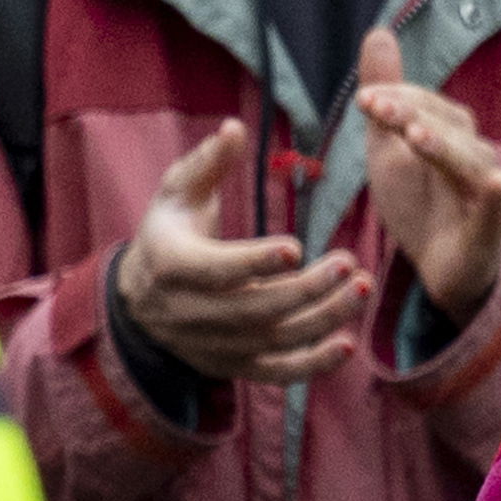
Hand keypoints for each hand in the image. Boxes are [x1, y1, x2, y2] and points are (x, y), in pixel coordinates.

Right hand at [110, 120, 366, 386]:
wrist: (139, 301)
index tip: (297, 247)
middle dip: (306, 289)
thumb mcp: (176, 192)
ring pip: (273, 341)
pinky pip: (275, 373)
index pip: (215, 270)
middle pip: (254, 309)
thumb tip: (235, 127)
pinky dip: (312, 366)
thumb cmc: (167, 233)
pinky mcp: (232, 366)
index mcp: (171, 265)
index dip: (255, 262)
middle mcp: (190, 313)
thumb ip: (208, 163)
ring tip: (361, 289)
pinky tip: (346, 345)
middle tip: (348, 263)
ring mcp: (213, 346)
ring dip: (322, 319)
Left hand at [350, 26, 500, 321]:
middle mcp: (472, 149)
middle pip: (448, 121)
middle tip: (374, 107)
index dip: (395, 98)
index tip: (362, 100)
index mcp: (449, 129)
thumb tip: (378, 31)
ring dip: (441, 143)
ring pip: (468, 155)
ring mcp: (485, 182)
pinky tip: (488, 180)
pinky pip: (491, 196)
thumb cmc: (418, 202)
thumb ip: (386, 97)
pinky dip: (487, 185)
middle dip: (410, 112)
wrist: (439, 266)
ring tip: (412, 136)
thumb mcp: (388, 148)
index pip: (424, 103)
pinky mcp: (491, 218)